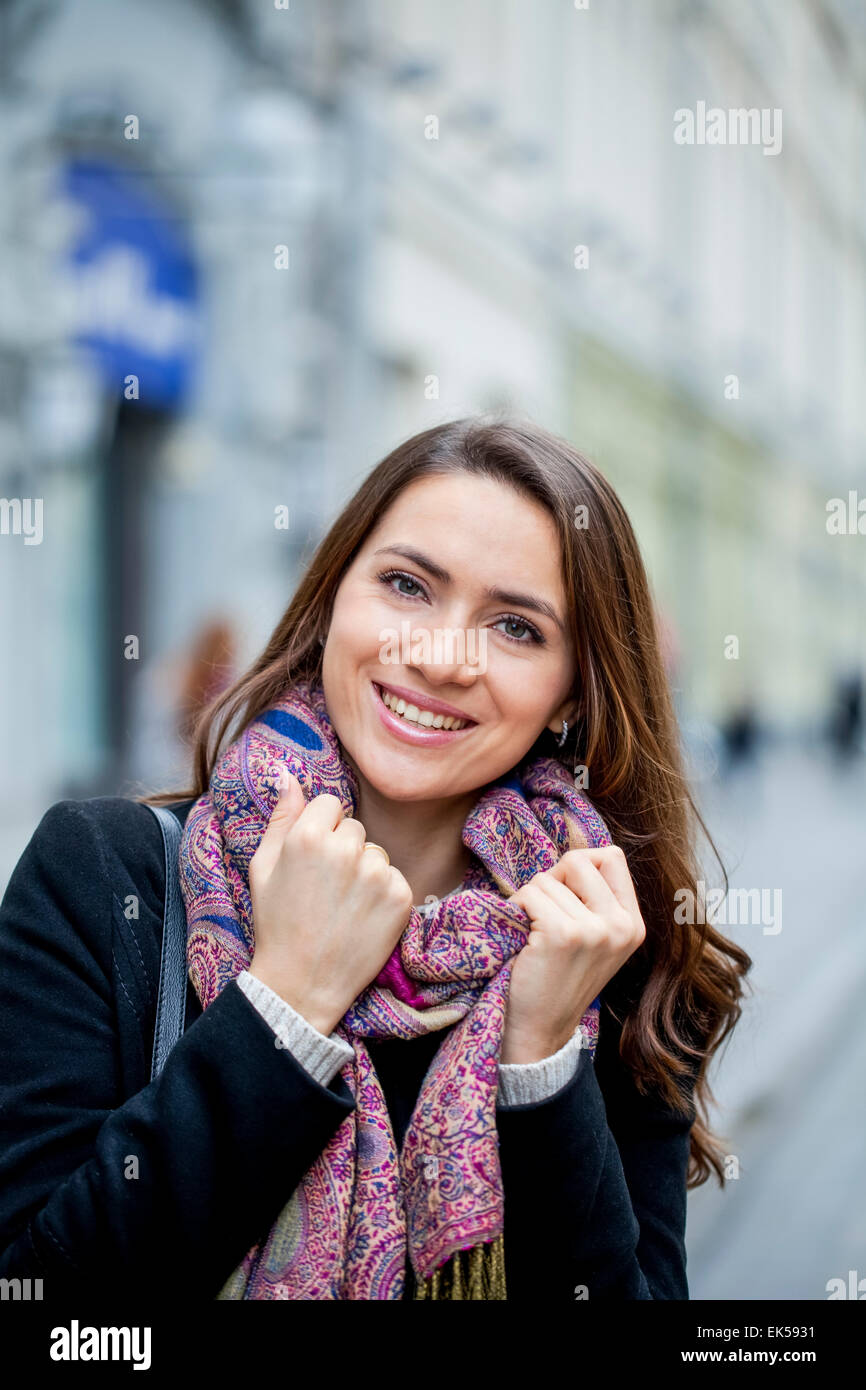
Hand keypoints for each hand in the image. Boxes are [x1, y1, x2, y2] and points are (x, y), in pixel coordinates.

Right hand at [247, 767, 413, 1034]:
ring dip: (365, 872)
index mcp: (307, 837)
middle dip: (343, 849)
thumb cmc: (277, 924)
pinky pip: (395, 877)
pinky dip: (383, 895)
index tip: (313, 859)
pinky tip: (362, 917)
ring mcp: (377, 873)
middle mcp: (345, 850)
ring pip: (376, 853)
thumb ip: (280, 816)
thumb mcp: (263, 867)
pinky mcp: (401, 896)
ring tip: (343, 906)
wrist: (302, 985)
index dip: (321, 830)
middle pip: (355, 828)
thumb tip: (288, 774)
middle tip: (325, 889)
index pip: (330, 804)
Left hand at [500, 846, 645, 1063]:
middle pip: (580, 859)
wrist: (539, 1029)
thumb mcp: (595, 940)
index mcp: (633, 924)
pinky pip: (529, 894)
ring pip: (547, 878)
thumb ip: (594, 900)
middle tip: (544, 913)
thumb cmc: (557, 977)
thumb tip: (571, 856)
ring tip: (533, 933)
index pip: (611, 856)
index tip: (566, 895)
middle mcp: (621, 926)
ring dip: (530, 899)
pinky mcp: (563, 935)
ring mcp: (595, 931)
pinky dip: (516, 909)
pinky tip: (522, 938)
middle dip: (553, 878)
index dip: (580, 866)